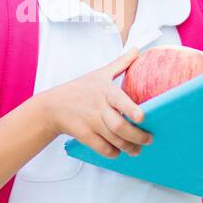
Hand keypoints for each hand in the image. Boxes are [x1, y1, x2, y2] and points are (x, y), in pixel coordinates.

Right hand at [39, 46, 153, 159]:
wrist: (53, 106)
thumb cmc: (80, 89)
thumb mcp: (100, 74)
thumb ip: (121, 63)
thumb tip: (138, 49)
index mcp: (105, 91)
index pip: (119, 100)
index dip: (131, 110)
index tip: (142, 117)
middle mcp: (98, 107)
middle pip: (119, 126)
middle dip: (138, 136)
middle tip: (149, 139)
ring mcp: (90, 123)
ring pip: (114, 140)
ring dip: (129, 147)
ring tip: (138, 149)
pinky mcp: (84, 136)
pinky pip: (102, 149)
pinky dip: (113, 153)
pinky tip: (119, 151)